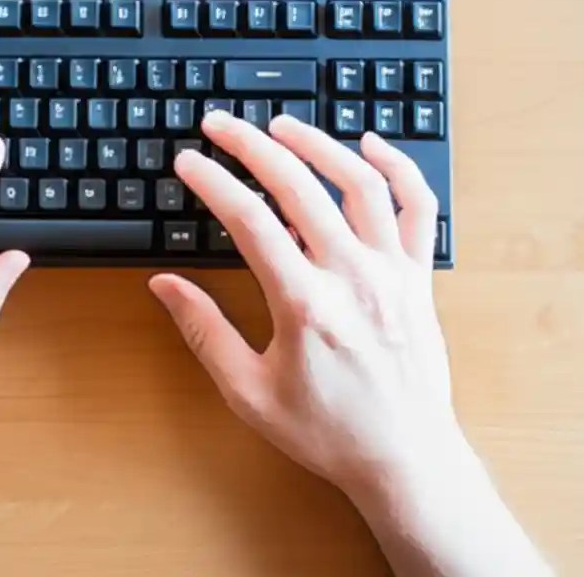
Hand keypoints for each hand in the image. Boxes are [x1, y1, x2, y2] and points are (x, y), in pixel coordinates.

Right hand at [150, 111, 458, 494]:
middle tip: (222, 124)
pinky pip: (417, 208)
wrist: (404, 458)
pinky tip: (370, 146)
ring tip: (283, 125)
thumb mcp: (248, 392)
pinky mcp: (419, 278)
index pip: (249, 220)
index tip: (190, 162)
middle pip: (298, 187)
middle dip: (253, 144)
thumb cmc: (328, 432)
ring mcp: (391, 273)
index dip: (213, 182)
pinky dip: (397, 168)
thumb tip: (165, 286)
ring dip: (318, 144)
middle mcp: (352, 277)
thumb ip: (204, 332)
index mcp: (304, 305)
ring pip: (359, 183)